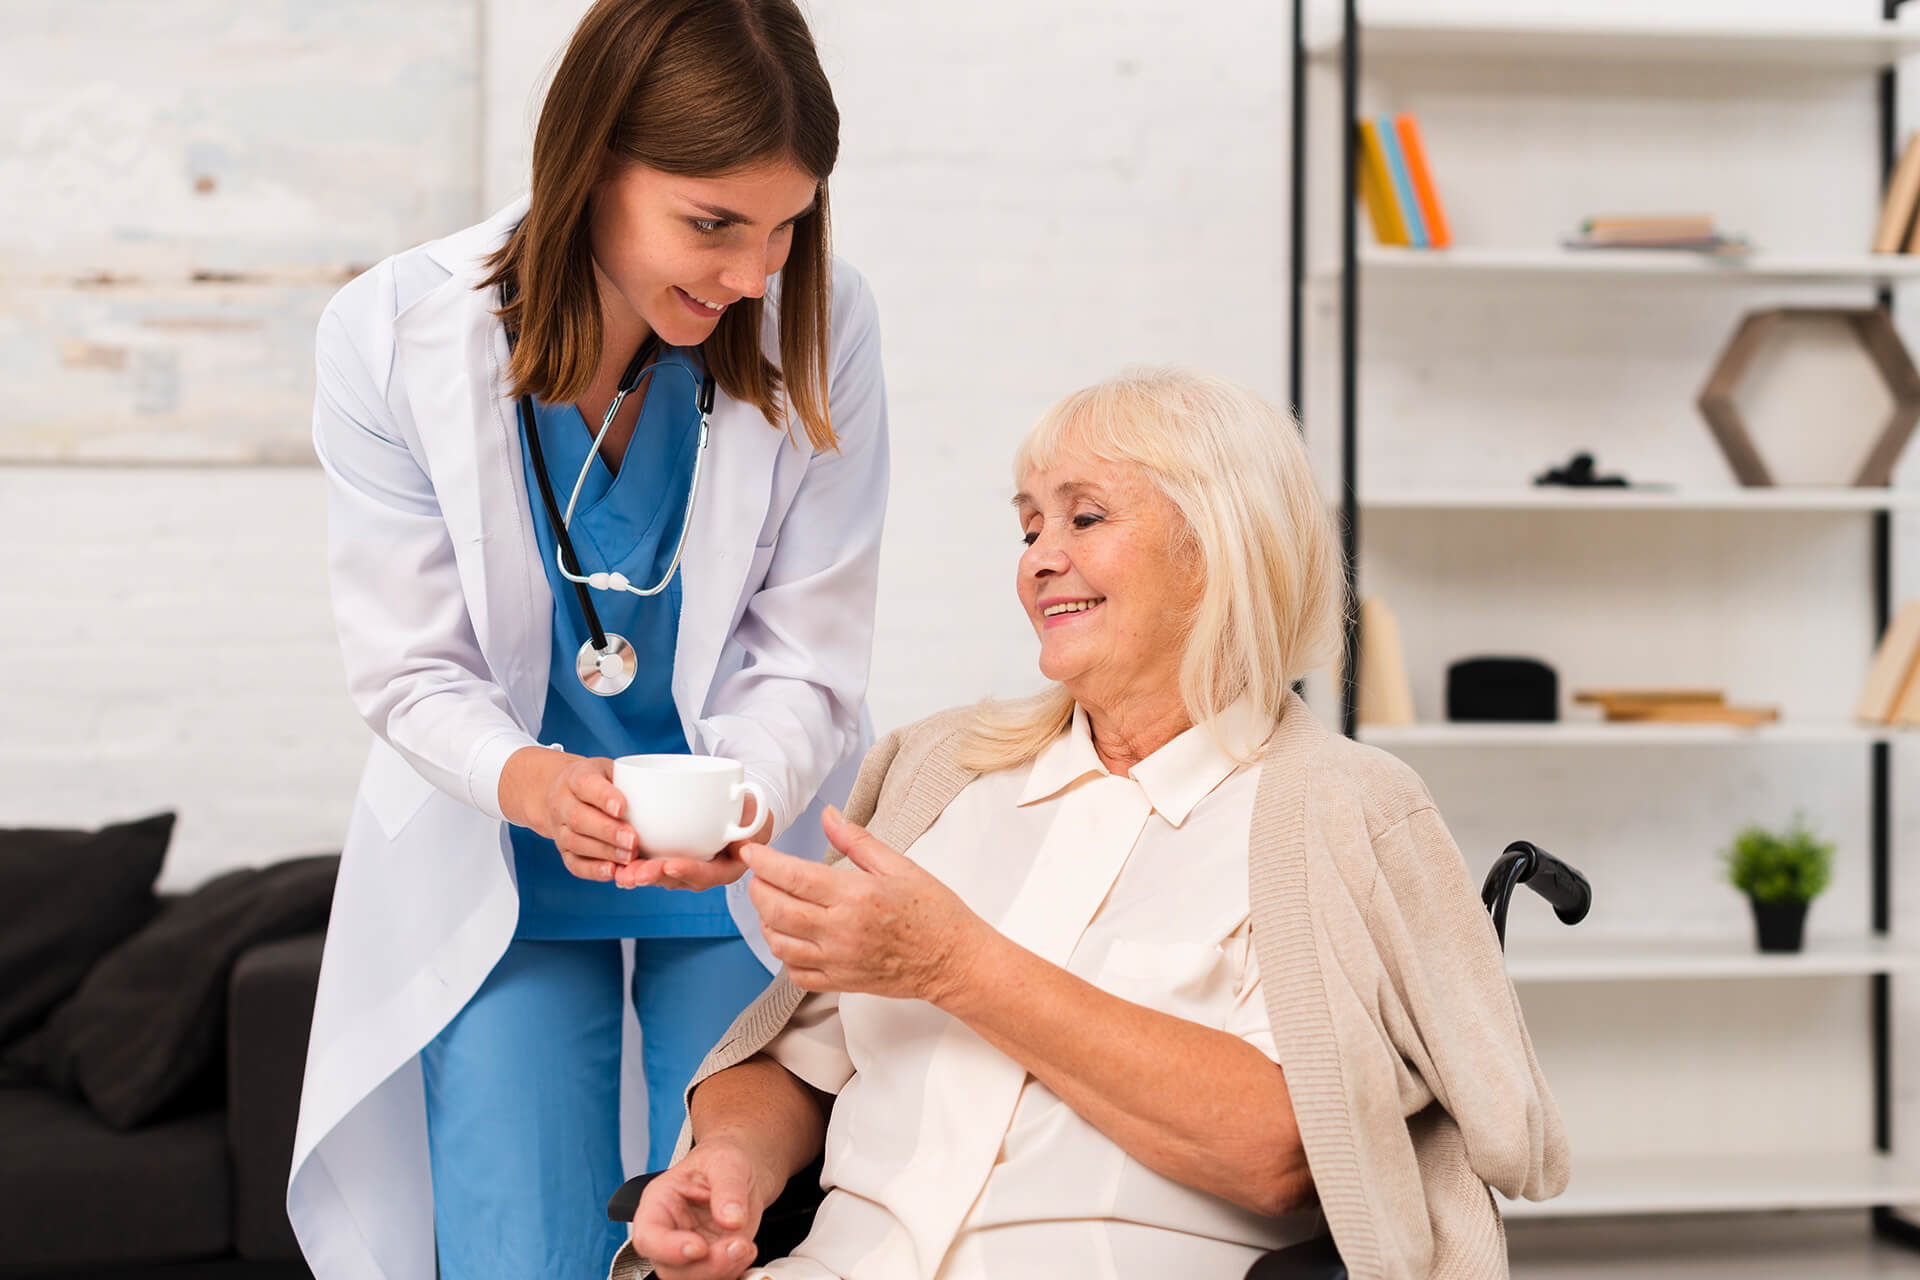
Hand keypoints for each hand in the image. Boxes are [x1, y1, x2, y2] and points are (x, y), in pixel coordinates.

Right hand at [500, 748, 635, 881]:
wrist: (566, 795)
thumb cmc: (601, 781)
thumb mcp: (612, 770)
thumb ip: (630, 779)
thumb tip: (664, 795)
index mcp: (575, 777)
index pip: (584, 783)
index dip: (603, 797)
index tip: (622, 808)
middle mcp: (561, 803)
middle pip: (578, 818)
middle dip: (607, 831)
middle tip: (633, 840)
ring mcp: (559, 828)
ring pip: (575, 843)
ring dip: (604, 852)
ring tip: (629, 857)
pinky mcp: (563, 850)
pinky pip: (573, 863)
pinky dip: (592, 870)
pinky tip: (612, 871)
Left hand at [612, 802, 770, 889]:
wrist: (744, 810)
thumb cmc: (751, 811)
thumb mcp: (757, 815)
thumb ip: (754, 824)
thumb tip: (745, 841)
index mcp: (728, 866)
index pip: (709, 874)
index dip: (689, 871)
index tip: (671, 865)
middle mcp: (706, 872)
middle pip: (679, 879)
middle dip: (655, 877)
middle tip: (635, 874)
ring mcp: (688, 868)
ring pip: (662, 876)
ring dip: (640, 876)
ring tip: (621, 873)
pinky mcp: (672, 858)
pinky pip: (653, 866)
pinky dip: (636, 867)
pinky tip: (617, 868)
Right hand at [629, 1138, 772, 1279]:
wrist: (740, 1173)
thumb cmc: (722, 1161)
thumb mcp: (726, 1161)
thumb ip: (728, 1187)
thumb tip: (731, 1218)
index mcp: (659, 1203)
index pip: (649, 1237)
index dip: (669, 1249)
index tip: (699, 1247)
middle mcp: (669, 1232)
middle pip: (671, 1268)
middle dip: (706, 1266)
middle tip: (737, 1246)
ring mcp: (689, 1251)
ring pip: (693, 1279)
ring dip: (723, 1271)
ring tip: (746, 1246)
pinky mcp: (711, 1262)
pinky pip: (718, 1278)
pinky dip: (735, 1273)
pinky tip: (747, 1254)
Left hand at [743, 807, 985, 1003]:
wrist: (954, 961)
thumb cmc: (935, 913)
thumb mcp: (900, 866)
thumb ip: (857, 841)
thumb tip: (828, 815)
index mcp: (857, 896)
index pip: (795, 877)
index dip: (765, 863)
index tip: (751, 852)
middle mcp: (842, 931)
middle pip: (778, 910)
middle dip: (758, 889)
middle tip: (758, 875)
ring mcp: (839, 961)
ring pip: (780, 944)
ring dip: (766, 922)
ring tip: (772, 904)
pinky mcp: (841, 982)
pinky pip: (796, 973)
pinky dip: (784, 955)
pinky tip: (791, 938)